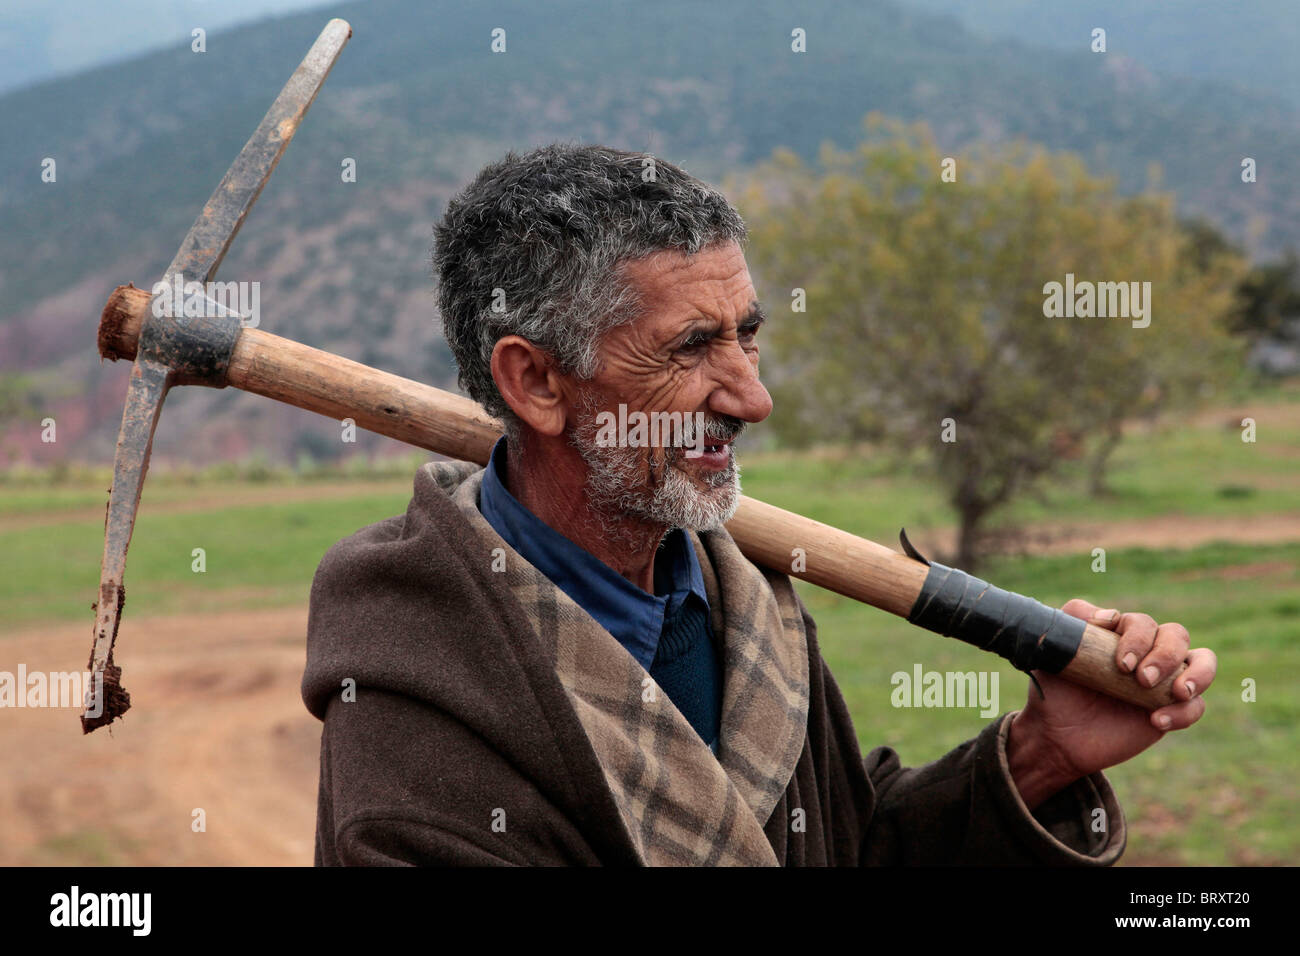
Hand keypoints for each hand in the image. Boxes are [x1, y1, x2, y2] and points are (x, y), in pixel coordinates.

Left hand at [1006, 598, 1216, 807]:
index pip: (1142, 623)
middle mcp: (1147, 651)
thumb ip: (1073, 619)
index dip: (1138, 638)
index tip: (1121, 665)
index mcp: (1121, 634)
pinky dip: (1183, 712)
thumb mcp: (1054, 651)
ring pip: (1203, 661)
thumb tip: (1110, 616)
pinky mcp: (1171, 710)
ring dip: (1197, 673)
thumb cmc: (1056, 689)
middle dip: (1165, 655)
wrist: (1057, 735)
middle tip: (1142, 679)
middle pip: (1177, 635)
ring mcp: (1164, 680)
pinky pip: (1196, 706)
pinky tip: (1155, 721)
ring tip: (1178, 692)